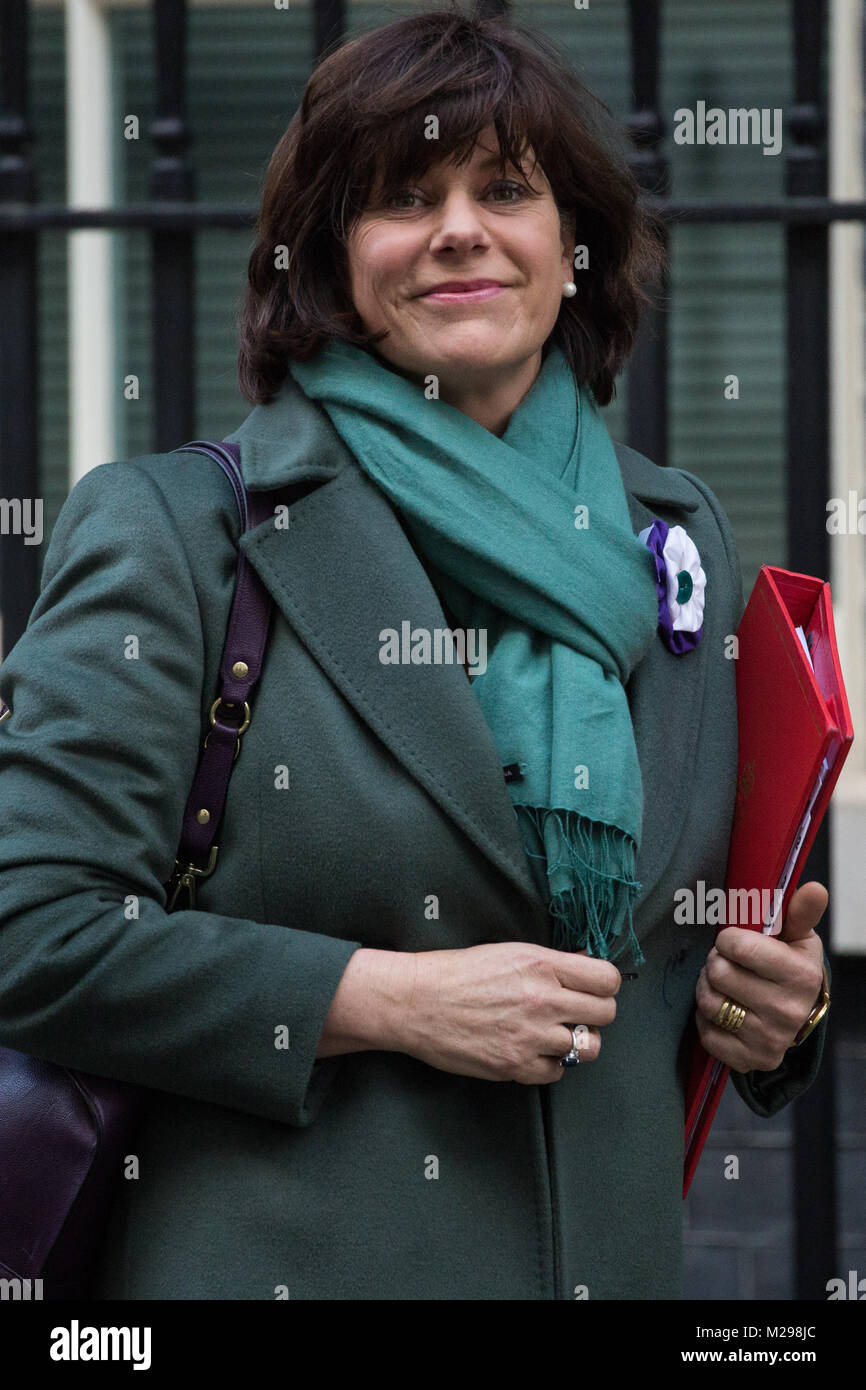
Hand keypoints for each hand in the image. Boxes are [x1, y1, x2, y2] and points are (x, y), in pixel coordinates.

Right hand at [397, 941, 620, 1084]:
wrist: (418, 1002)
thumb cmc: (458, 972)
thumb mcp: (509, 952)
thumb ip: (550, 963)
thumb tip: (584, 967)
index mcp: (542, 965)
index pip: (606, 979)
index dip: (604, 985)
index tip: (594, 989)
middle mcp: (544, 1000)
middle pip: (605, 1014)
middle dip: (595, 1013)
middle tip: (576, 1013)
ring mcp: (532, 1036)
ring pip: (588, 1047)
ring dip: (575, 1041)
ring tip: (554, 1034)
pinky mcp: (517, 1066)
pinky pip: (557, 1072)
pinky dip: (549, 1064)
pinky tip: (531, 1050)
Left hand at [694, 881, 827, 1072]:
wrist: (797, 1014)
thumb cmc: (789, 966)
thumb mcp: (798, 937)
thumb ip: (801, 911)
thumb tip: (815, 889)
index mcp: (801, 976)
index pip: (739, 947)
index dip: (728, 940)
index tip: (734, 942)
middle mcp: (787, 1012)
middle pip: (719, 973)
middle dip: (716, 963)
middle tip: (727, 963)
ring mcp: (769, 1040)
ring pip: (709, 1003)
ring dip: (707, 988)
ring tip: (722, 983)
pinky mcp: (749, 1060)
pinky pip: (707, 1034)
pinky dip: (706, 1020)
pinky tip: (723, 1010)